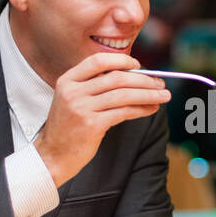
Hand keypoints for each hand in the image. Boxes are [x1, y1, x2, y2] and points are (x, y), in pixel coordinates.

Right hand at [34, 52, 169, 187]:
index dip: (121, 60)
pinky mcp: (91, 125)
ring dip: (148, 94)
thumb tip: (133, 77)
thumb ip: (95, 87)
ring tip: (164, 96)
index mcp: (67, 80)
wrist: (52, 155)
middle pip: (116, 78)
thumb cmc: (68, 128)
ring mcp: (81, 108)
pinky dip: (141, 109)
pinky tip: (151, 109)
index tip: (139, 66)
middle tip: (160, 84)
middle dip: (143, 80)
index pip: (98, 61)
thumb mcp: (73, 100)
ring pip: (123, 94)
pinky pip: (123, 112)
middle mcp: (73, 91)